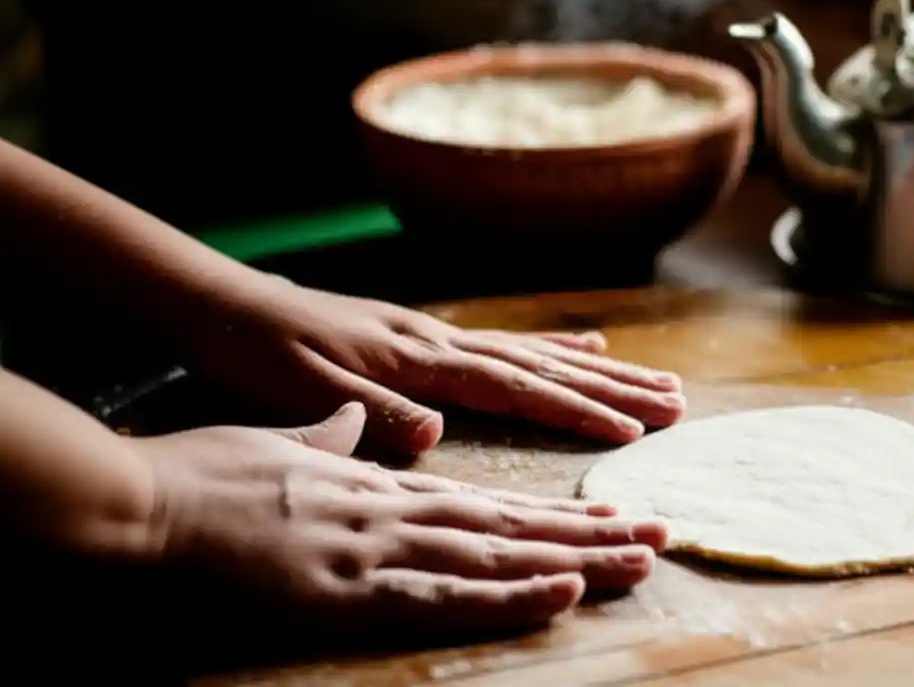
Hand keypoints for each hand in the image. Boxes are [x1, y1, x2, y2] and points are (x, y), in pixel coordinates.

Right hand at [134, 403, 667, 633]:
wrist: (143, 500)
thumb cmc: (207, 474)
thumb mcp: (283, 445)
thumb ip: (334, 439)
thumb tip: (361, 428)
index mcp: (381, 479)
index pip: (486, 492)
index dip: (549, 504)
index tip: (606, 506)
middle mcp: (396, 504)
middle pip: (512, 518)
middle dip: (591, 527)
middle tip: (661, 531)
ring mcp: (378, 544)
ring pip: (499, 549)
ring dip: (575, 555)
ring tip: (642, 557)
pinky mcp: (350, 587)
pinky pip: (446, 594)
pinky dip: (509, 591)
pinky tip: (561, 591)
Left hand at [185, 280, 685, 456]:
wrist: (227, 305)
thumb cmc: (260, 355)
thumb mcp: (305, 392)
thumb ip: (376, 411)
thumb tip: (442, 433)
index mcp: (419, 358)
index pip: (515, 386)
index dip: (577, 409)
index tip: (632, 428)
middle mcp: (442, 340)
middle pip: (544, 365)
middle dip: (614, 388)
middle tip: (677, 400)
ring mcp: (439, 332)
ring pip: (535, 352)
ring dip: (599, 369)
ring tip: (654, 379)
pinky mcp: (427, 334)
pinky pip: (506, 342)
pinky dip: (553, 349)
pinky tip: (586, 352)